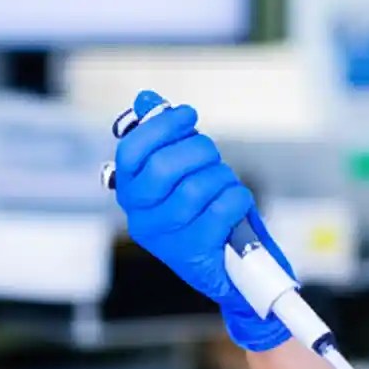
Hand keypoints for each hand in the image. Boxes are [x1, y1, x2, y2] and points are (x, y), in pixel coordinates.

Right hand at [114, 91, 292, 351]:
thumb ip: (163, 135)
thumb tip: (147, 99)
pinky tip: (236, 206)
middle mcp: (141, 217)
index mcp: (131, 192)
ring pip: (197, 186)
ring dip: (222, 178)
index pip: (132, 150)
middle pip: (163, 166)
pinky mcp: (194, 253)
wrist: (233, 269)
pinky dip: (238, 198)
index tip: (188, 116)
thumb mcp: (182, 172)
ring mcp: (166, 238)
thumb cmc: (205, 214)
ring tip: (224, 187)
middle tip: (211, 156)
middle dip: (198, 150)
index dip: (162, 126)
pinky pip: (223, 207)